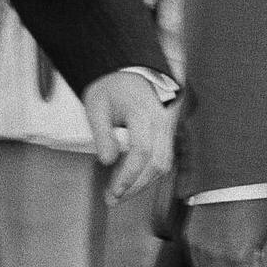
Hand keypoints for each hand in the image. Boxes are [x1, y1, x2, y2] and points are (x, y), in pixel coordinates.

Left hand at [81, 71, 175, 204]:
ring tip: (120, 191)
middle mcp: (162, 119)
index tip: (113, 191)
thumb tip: (107, 161)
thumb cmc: (112, 85)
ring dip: (143, 182)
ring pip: (164, 162)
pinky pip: (165, 155)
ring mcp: (169, 124)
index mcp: (143, 112)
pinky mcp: (170, 129)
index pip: (141, 152)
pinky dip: (149, 171)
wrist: (129, 68)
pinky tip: (132, 177)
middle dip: (136, 185)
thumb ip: (102, 134)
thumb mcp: (97, 106)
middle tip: (113, 198)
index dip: (128, 175)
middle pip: (157, 162)